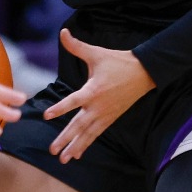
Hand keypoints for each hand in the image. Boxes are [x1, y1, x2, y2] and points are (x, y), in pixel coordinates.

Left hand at [43, 27, 152, 161]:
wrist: (144, 72)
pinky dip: (86, 144)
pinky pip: (96, 134)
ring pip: (87, 134)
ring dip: (75, 147)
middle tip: (52, 150)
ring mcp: (105, 114)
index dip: (59, 108)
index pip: (73, 101)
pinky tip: (77, 154)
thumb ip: (76, 46)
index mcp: (93, 90)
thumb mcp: (96, 53)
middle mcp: (98, 106)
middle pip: (78, 125)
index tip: (46, 115)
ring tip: (63, 159)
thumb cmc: (118, 61)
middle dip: (65, 138)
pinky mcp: (111, 118)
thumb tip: (62, 32)